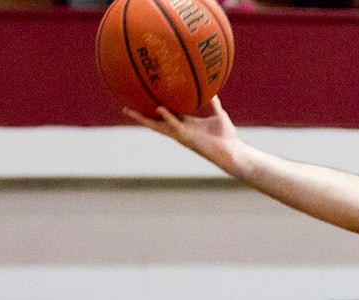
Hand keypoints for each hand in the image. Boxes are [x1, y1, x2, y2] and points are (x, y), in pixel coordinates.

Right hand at [124, 98, 244, 172]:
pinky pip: (175, 126)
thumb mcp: (219, 115)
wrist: (233, 152)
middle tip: (125, 107)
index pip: (165, 115)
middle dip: (140, 116)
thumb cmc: (227, 137)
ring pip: (159, 126)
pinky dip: (168, 118)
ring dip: (144, 119)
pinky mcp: (188, 139)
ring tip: (129, 111)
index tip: (142, 101)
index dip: (153, 109)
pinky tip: (159, 109)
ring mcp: (182, 136)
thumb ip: (214, 103)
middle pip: (155, 122)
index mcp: (185, 124)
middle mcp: (180, 130)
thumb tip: (212, 88)